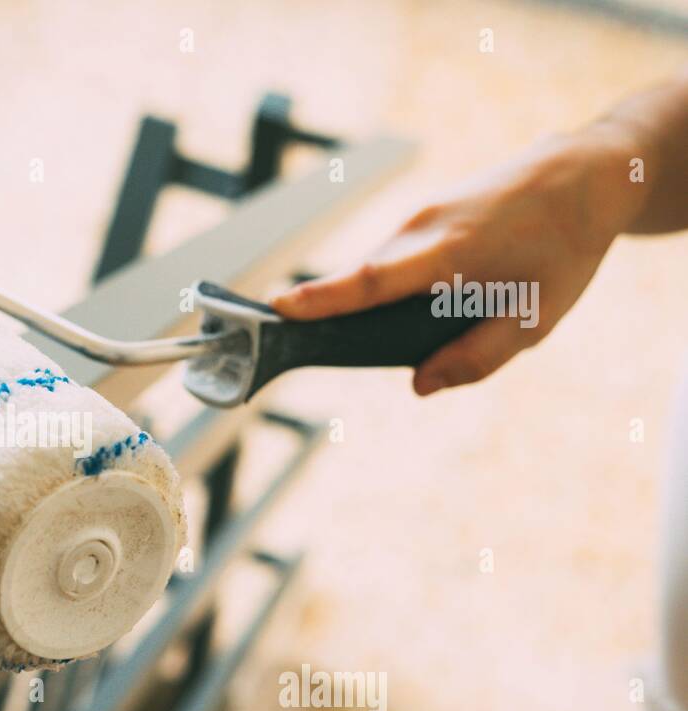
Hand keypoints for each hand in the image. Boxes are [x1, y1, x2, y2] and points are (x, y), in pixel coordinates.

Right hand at [270, 129, 644, 395]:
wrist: (585, 173)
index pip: (371, 281)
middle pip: (363, 281)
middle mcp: (423, 226)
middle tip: (323, 346)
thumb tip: (420, 385)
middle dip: (339, 314)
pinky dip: (396, 283)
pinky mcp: (423, 212)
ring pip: (378, 268)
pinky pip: (392, 257)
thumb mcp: (536, 318)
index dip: (321, 299)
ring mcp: (419, 214)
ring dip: (379, 301)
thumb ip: (478, 358)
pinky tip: (434, 297)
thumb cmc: (565, 247)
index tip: (275, 309)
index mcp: (452, 251)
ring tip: (417, 323)